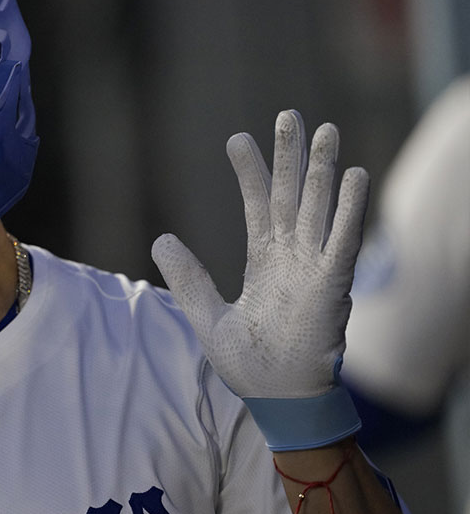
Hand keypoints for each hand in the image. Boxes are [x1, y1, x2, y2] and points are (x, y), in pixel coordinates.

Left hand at [152, 110, 368, 448]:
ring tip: (324, 129)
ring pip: (318, 207)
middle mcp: (291, 257)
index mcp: (264, 261)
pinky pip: (342, 240)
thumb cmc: (249, 363)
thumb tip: (161, 238)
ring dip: (322, 169)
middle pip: (290, 195)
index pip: (256, 205)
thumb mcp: (206, 315)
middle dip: (291, 156)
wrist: (277, 399)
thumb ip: (188, 277)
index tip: (237, 138)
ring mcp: (313, 267)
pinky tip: (353, 174)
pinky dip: (349, 208)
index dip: (250, 171)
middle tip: (289, 114)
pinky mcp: (331, 284)